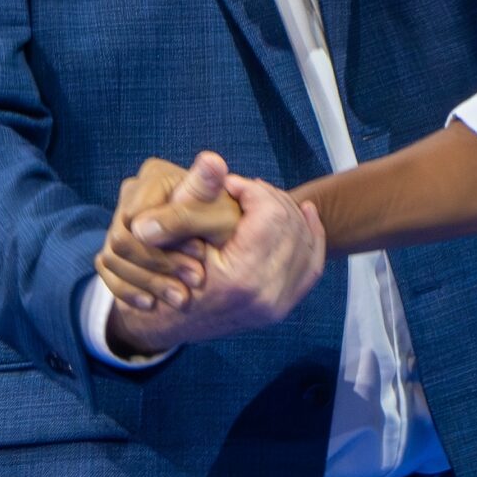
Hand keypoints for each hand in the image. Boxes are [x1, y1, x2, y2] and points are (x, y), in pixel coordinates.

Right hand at [96, 151, 237, 310]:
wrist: (223, 251)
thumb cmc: (227, 227)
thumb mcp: (221, 214)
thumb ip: (193, 206)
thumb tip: (145, 222)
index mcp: (156, 175)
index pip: (138, 213)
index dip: (165, 239)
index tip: (201, 255)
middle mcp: (133, 193)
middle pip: (122, 235)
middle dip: (158, 263)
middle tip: (196, 280)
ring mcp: (120, 221)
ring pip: (113, 256)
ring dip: (147, 282)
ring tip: (182, 298)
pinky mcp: (114, 248)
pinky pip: (106, 272)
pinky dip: (129, 291)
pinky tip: (152, 303)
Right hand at [108, 174, 323, 356]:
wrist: (167, 318)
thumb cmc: (164, 271)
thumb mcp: (173, 231)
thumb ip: (197, 192)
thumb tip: (212, 159)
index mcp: (241, 276)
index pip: (270, 212)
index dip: (252, 190)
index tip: (231, 185)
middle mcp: (266, 294)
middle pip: (290, 224)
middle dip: (270, 199)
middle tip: (246, 190)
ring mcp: (278, 304)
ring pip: (305, 242)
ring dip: (289, 213)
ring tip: (264, 199)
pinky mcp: (282, 307)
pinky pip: (312, 265)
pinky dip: (311, 237)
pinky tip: (304, 213)